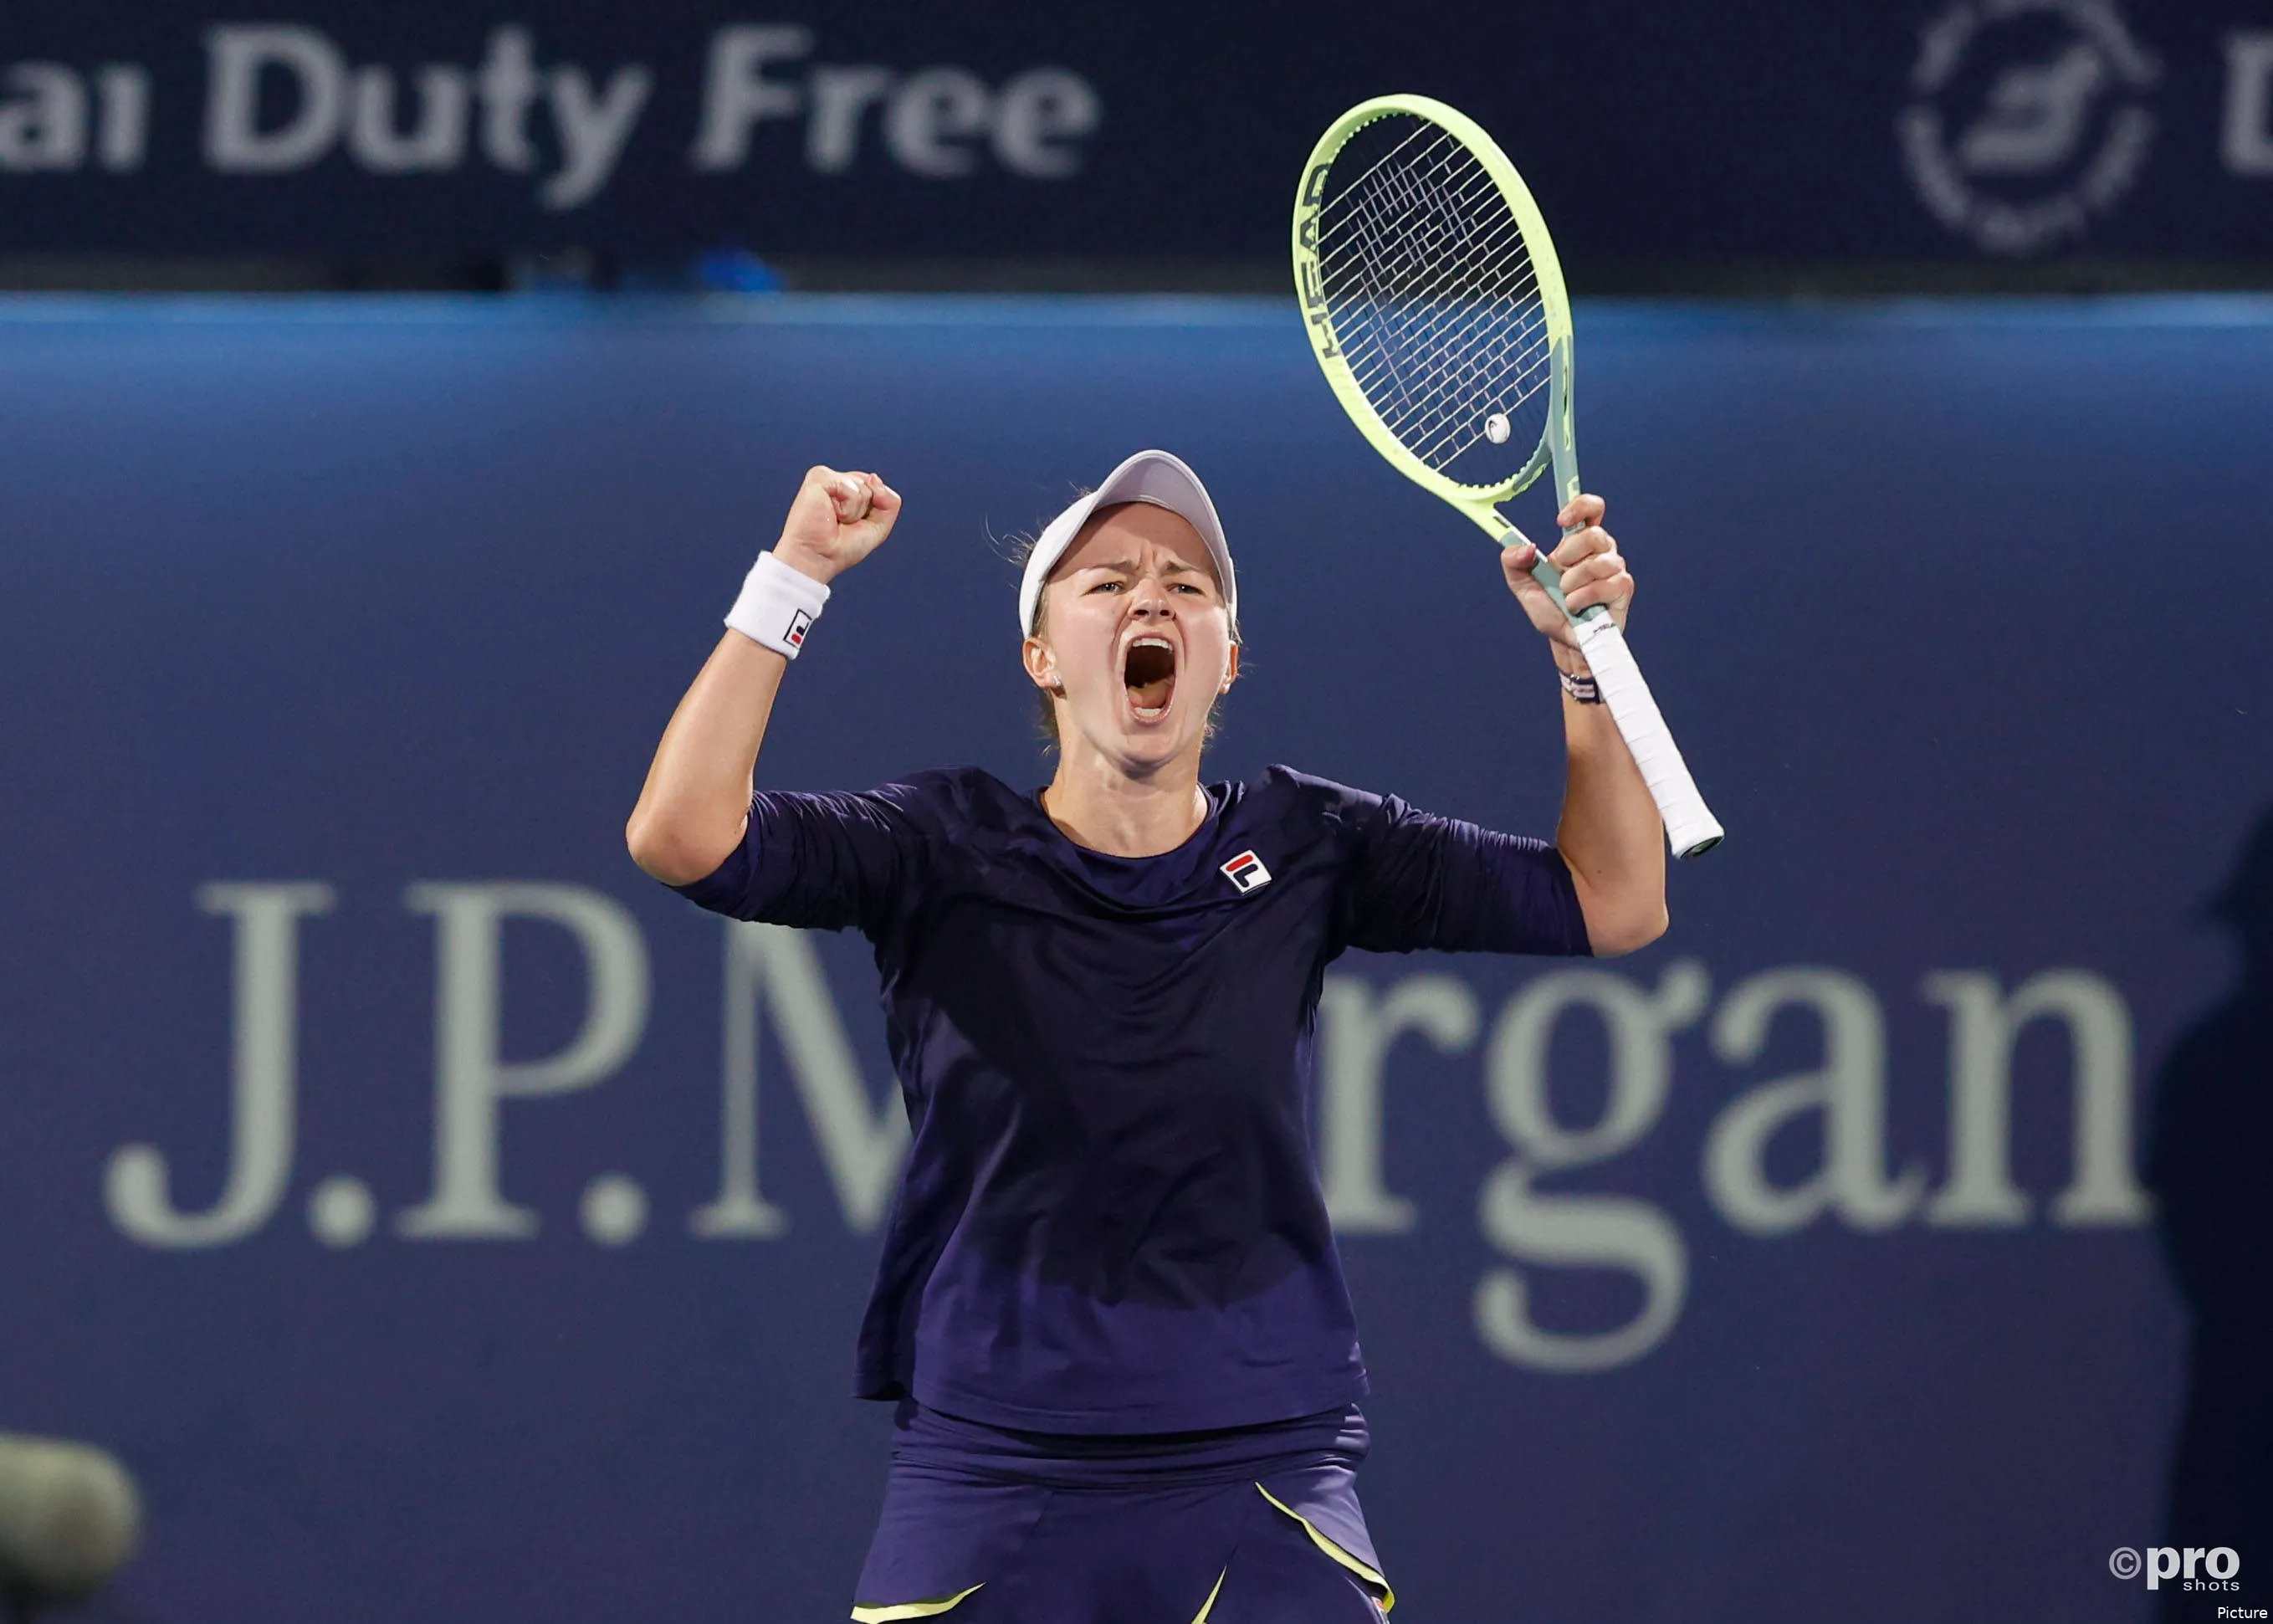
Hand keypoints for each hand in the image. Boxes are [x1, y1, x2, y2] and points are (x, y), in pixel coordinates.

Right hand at [772, 465, 901, 584]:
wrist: (819, 558)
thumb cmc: (841, 547)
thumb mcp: (879, 527)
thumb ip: (891, 502)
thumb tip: (874, 478)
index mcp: (849, 489)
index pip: (878, 487)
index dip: (874, 510)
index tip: (853, 525)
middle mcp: (838, 481)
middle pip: (873, 486)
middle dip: (865, 512)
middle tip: (842, 524)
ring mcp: (827, 478)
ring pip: (864, 487)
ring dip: (854, 512)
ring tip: (834, 520)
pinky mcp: (818, 478)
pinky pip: (850, 488)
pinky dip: (846, 508)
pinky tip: (829, 514)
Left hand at [1499, 493, 1633, 672]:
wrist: (1564, 640)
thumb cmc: (1550, 610)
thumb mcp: (1522, 585)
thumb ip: (1513, 561)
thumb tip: (1526, 547)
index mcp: (1578, 542)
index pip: (1591, 509)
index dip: (1580, 506)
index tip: (1561, 520)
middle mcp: (1600, 550)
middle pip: (1594, 535)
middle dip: (1569, 556)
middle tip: (1560, 575)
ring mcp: (1614, 568)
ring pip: (1598, 563)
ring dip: (1573, 584)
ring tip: (1567, 597)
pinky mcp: (1623, 587)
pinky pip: (1605, 585)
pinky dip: (1584, 599)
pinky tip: (1579, 607)